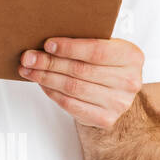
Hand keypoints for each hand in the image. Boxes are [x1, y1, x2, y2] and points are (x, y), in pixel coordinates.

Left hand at [18, 37, 144, 128]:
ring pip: (72, 87)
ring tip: (28, 69)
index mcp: (131, 57)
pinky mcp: (105, 119)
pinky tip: (41, 83)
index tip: (47, 44)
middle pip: (80, 70)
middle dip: (49, 62)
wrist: (115, 94)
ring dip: (45, 77)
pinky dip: (51, 92)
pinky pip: (70, 104)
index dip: (69, 48)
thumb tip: (46, 41)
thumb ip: (84, 41)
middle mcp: (129, 81)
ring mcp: (119, 103)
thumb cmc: (105, 64)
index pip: (97, 51)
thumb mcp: (104, 47)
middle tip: (28, 57)